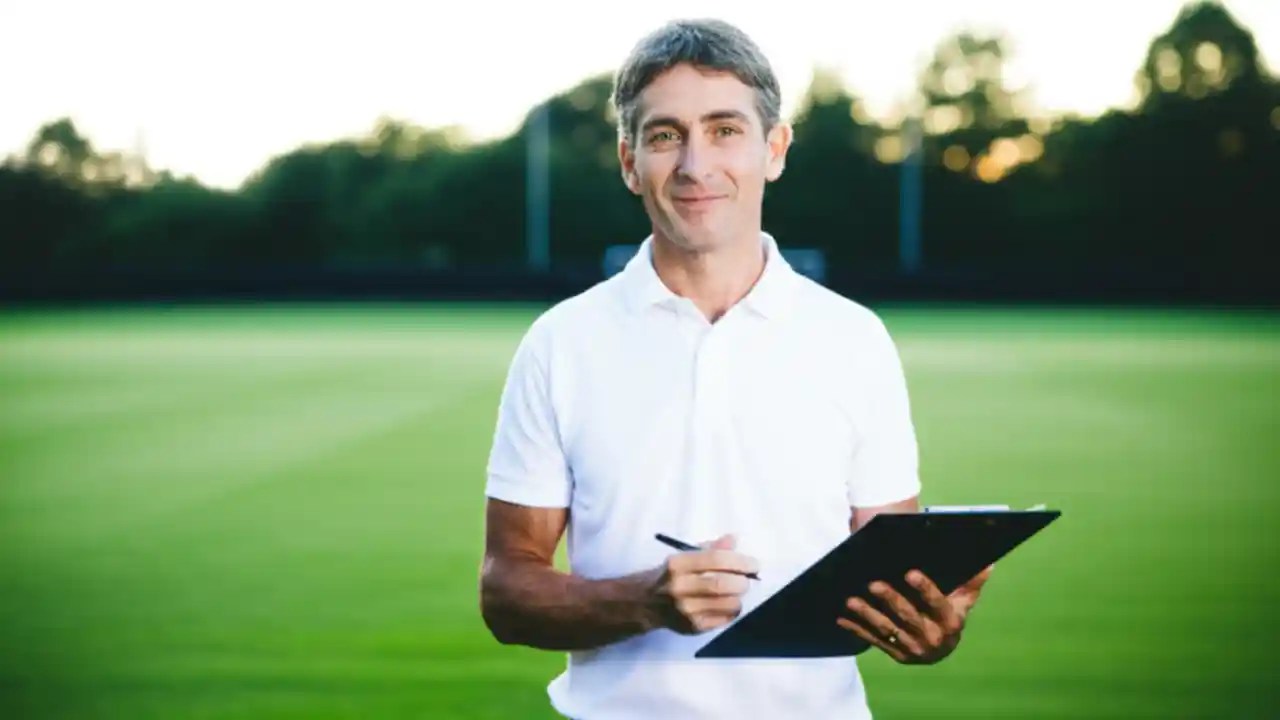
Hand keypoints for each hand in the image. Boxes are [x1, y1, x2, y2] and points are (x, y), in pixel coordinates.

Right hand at [649, 534, 758, 633]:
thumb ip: (710, 549)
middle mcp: (679, 587)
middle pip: (722, 584)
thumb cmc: (669, 576)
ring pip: (727, 604)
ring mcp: (685, 609)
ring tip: (736, 592)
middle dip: (742, 581)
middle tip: (747, 579)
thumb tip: (733, 539)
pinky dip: (732, 610)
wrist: (644, 603)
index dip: (740, 561)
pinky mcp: (692, 626)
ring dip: (739, 597)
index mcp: (677, 564)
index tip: (753, 564)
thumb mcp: (683, 557)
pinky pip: (724, 619)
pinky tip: (726, 604)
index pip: (715, 559)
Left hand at [836, 565, 992, 663]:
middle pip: (908, 617)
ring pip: (888, 629)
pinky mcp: (897, 654)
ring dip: (867, 615)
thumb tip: (987, 563)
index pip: (937, 603)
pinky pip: (874, 641)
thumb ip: (972, 582)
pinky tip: (841, 618)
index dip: (925, 589)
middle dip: (890, 600)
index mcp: (950, 622)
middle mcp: (933, 639)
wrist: (942, 649)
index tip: (910, 572)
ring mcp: (913, 649)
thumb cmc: (952, 614)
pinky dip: (857, 629)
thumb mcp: (964, 600)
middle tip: (873, 583)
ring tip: (851, 600)